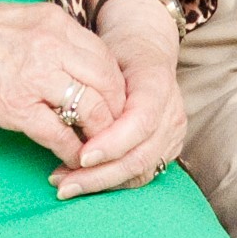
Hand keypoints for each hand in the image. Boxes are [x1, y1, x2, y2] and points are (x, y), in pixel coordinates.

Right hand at [0, 1, 126, 165]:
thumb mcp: (19, 21)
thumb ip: (49, 39)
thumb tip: (70, 62)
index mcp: (55, 23)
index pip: (105, 58)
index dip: (114, 87)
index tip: (111, 104)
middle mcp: (54, 45)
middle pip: (109, 84)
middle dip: (116, 112)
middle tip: (113, 131)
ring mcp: (37, 76)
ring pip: (93, 110)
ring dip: (99, 135)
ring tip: (96, 149)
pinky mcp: (16, 105)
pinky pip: (60, 134)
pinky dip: (71, 151)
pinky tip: (71, 159)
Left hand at [52, 0, 186, 197]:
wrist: (146, 52)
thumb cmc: (118, 55)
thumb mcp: (101, 59)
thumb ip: (93, 89)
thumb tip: (66, 120)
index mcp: (158, 85)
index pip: (141, 122)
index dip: (113, 143)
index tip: (81, 156)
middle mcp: (172, 113)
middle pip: (140, 156)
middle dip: (100, 174)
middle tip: (63, 184)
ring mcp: (174, 134)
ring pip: (140, 172)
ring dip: (101, 182)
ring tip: (66, 185)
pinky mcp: (168, 150)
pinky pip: (140, 175)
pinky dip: (111, 182)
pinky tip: (84, 181)